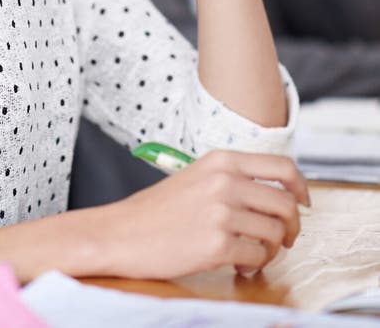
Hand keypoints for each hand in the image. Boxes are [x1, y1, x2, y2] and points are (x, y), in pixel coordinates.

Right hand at [102, 150, 308, 279]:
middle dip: (292, 227)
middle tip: (283, 239)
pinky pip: (257, 256)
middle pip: (287, 204)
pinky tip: (236, 263)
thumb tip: (275, 194)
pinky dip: (253, 264)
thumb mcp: (197, 177)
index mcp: (222, 160)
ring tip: (251, 253)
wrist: (121, 232)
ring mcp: (222, 212)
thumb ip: (233, 179)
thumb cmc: (157, 210)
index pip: (283, 168)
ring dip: (270, 249)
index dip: (302, 188)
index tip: (304, 203)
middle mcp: (225, 181)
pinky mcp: (216, 243)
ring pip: (275, 233)